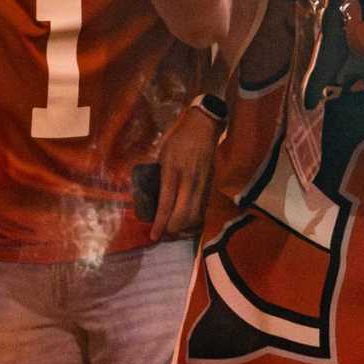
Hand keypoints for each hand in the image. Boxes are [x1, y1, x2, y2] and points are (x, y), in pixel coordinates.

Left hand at [153, 106, 219, 238]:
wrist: (204, 127)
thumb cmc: (179, 139)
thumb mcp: (163, 156)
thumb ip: (160, 177)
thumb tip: (154, 197)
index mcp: (173, 172)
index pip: (166, 204)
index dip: (160, 223)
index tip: (153, 236)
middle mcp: (189, 181)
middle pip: (183, 216)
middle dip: (172, 229)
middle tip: (163, 233)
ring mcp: (202, 184)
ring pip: (195, 215)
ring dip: (184, 226)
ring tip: (173, 228)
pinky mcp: (210, 185)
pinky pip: (202, 208)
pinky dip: (193, 218)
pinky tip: (185, 219)